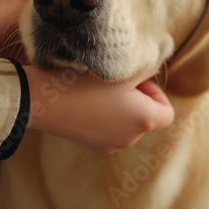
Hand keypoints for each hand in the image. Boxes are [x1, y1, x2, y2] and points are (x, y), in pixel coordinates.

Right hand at [23, 66, 173, 153]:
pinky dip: (103, 115)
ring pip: (126, 123)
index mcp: (143, 121)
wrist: (41, 101)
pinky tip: (84, 100)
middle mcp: (130, 139)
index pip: (167, 113)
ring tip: (96, 89)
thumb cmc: (82, 82)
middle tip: (114, 80)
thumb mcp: (120, 68)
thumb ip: (146, 65)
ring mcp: (110, 145)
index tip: (135, 80)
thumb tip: (156, 62)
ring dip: (118, 106)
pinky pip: (108, 129)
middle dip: (136, 98)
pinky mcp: (92, 145)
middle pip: (146, 117)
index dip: (156, 93)